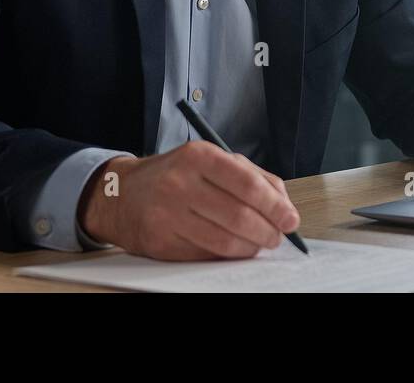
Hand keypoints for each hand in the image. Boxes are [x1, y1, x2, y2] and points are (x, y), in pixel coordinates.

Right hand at [78, 142, 299, 259]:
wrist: (122, 194)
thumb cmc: (178, 175)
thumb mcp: (213, 161)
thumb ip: (253, 177)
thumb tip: (286, 208)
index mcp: (199, 156)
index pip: (248, 184)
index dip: (275, 206)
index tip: (291, 220)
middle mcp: (180, 183)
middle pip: (238, 216)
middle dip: (267, 232)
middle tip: (277, 237)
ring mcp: (167, 214)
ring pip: (224, 242)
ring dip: (250, 248)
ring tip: (258, 244)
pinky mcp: (160, 242)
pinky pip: (205, 255)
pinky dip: (226, 257)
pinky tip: (232, 249)